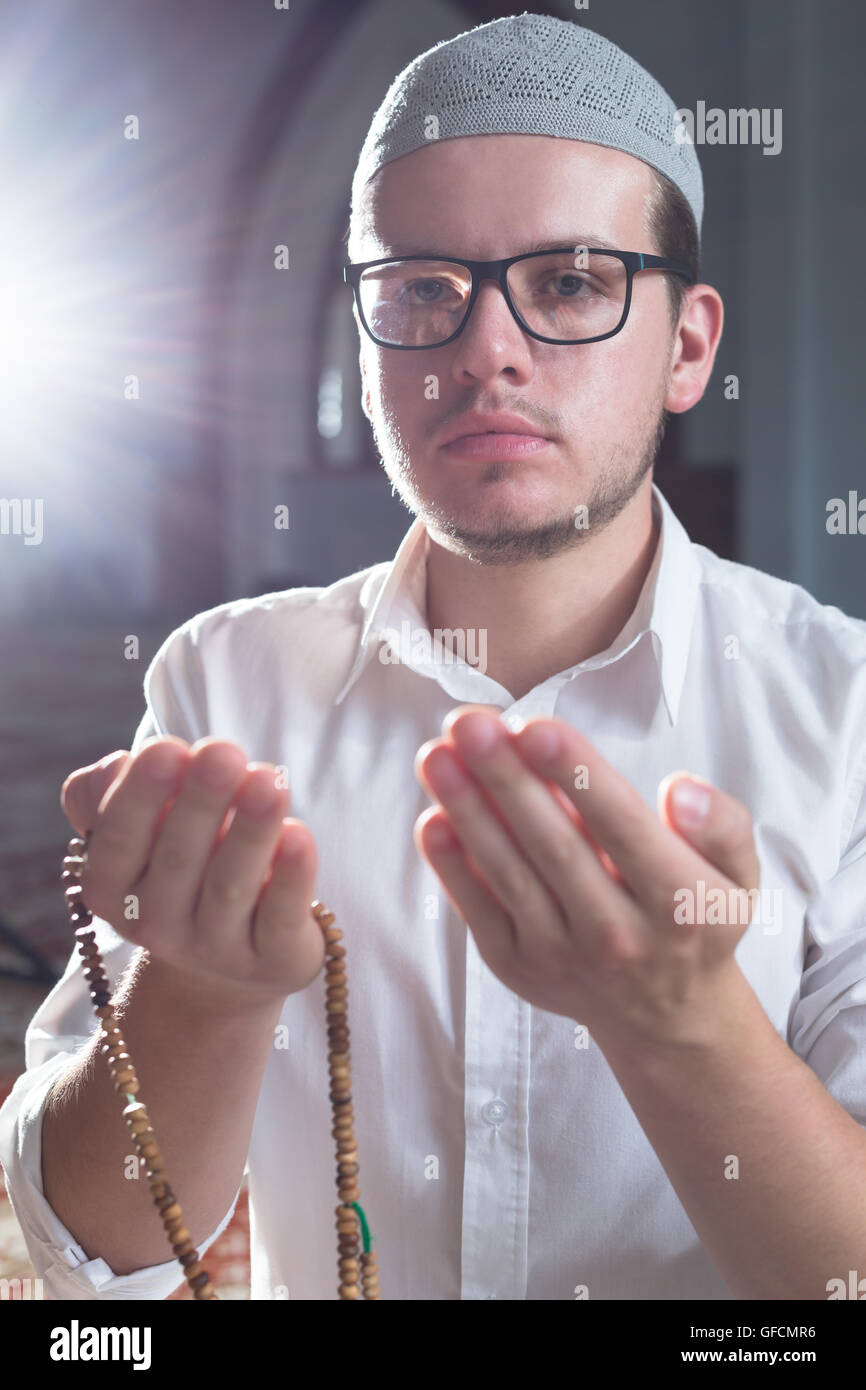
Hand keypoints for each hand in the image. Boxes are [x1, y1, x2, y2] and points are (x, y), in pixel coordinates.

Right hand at [61, 737, 323, 1010]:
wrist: (233, 952)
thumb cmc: (183, 863)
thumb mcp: (140, 829)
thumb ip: (109, 792)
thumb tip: (117, 765)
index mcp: (111, 889)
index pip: (118, 840)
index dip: (141, 795)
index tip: (168, 748)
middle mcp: (156, 926)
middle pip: (179, 860)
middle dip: (201, 802)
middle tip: (222, 752)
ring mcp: (215, 950)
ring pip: (230, 887)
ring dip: (250, 831)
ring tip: (269, 780)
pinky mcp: (273, 961)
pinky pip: (280, 918)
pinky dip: (290, 878)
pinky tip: (298, 835)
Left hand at [413, 707, 760, 1051]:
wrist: (668, 1016)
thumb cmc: (698, 919)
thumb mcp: (739, 874)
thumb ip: (724, 825)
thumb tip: (679, 790)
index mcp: (679, 901)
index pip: (621, 825)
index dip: (575, 774)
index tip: (534, 726)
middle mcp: (619, 934)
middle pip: (554, 845)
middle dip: (506, 779)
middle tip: (469, 723)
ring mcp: (562, 956)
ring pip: (509, 874)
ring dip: (467, 811)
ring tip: (435, 754)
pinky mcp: (518, 969)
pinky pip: (479, 912)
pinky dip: (452, 866)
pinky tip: (432, 817)